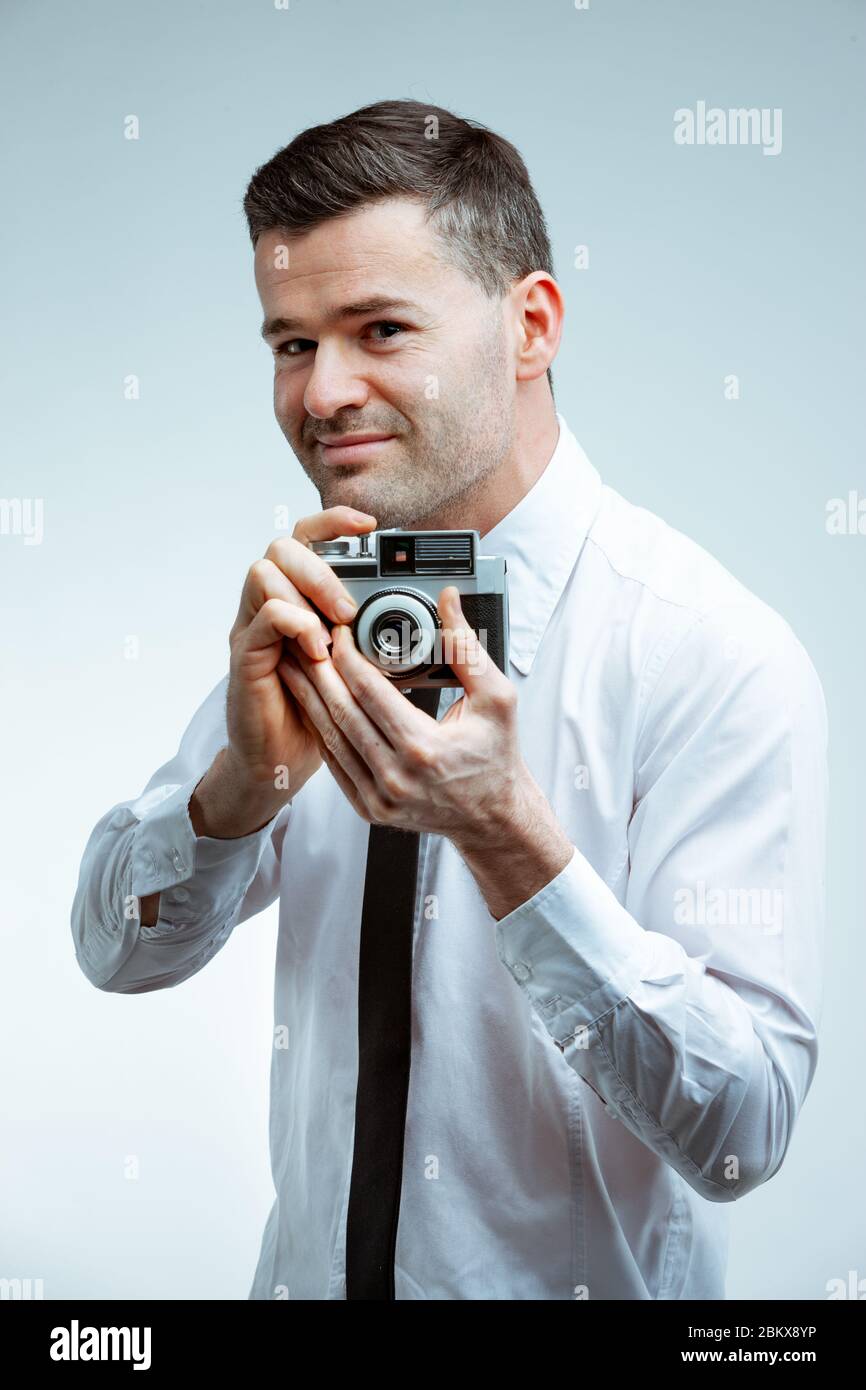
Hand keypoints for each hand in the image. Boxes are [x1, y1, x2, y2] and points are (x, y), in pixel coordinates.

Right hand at [194, 507, 377, 838]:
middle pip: (283, 546)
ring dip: (306, 593)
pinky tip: (317, 649)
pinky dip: (293, 625)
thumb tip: (440, 609)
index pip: (309, 538)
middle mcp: (273, 604)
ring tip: (337, 626)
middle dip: (322, 564)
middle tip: (352, 604)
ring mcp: (255, 627)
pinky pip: (263, 619)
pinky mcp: (246, 656)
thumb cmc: (327, 711)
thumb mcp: (367, 664)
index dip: (334, 522)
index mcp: (303, 598)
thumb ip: (387, 631)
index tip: (369, 525)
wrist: (287, 760)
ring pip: (264, 573)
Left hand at [276, 585, 532, 847]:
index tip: (341, 633)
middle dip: (318, 671)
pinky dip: (322, 731)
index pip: (369, 691)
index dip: (348, 656)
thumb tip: (449, 601)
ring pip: (331, 738)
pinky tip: (311, 707)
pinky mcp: (369, 808)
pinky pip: (335, 764)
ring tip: (296, 668)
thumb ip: (467, 648)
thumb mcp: (497, 699)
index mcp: (423, 748)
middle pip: (341, 712)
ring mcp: (379, 797)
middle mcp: (396, 777)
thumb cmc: (496, 758)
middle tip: (305, 642)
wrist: (493, 817)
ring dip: (309, 699)